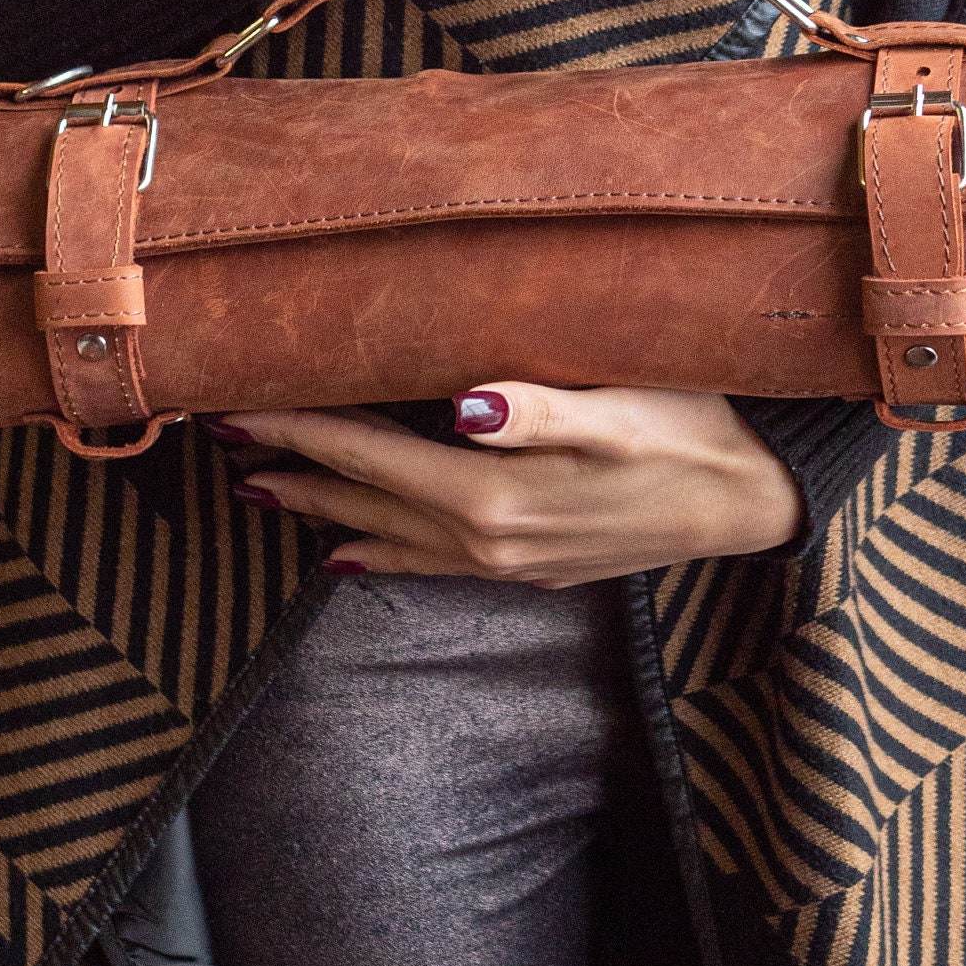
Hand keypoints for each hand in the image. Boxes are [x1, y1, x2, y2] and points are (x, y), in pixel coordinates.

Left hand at [211, 387, 804, 586]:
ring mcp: (502, 561)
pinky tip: (345, 558)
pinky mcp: (526, 567)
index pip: (365, 451)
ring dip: (317, 510)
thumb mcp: (622, 407)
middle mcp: (484, 537)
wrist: (750, 500)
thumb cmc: (690, 426)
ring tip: (255, 487)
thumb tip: (463, 406)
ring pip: (382, 536)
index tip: (234, 398)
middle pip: (360, 497)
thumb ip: (539, 410)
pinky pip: (425, 567)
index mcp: (492, 491)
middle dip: (286, 466)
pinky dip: (375, 556)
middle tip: (215, 433)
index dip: (296, 425)